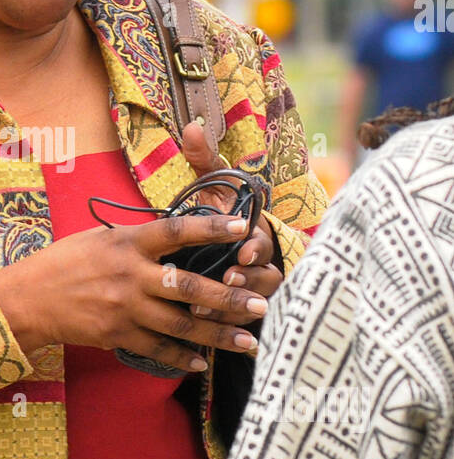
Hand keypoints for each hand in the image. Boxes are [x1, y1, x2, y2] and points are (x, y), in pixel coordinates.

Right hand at [0, 209, 267, 375]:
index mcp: (127, 242)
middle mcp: (130, 275)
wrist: (26, 300)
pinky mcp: (117, 335)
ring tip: (248, 342)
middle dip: (229, 298)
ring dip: (218, 335)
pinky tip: (201, 362)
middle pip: (190, 287)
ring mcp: (125, 308)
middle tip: (260, 304)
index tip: (243, 227)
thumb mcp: (98, 238)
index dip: (212, 228)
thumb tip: (175, 240)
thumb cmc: (62, 262)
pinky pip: (157, 348)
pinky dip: (182, 357)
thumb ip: (137, 240)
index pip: (177, 231)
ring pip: (181, 324)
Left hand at [180, 121, 282, 325]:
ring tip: (208, 312)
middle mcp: (262, 261)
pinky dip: (226, 327)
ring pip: (256, 302)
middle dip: (248, 280)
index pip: (262, 240)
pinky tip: (206, 332)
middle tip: (228, 281)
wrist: (220, 254)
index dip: (254, 247)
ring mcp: (257, 289)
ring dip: (234, 307)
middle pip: (266, 275)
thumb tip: (192, 126)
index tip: (241, 254)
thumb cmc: (216, 218)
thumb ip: (205, 161)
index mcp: (254, 231)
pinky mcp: (246, 312)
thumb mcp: (213, 189)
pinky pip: (243, 324)